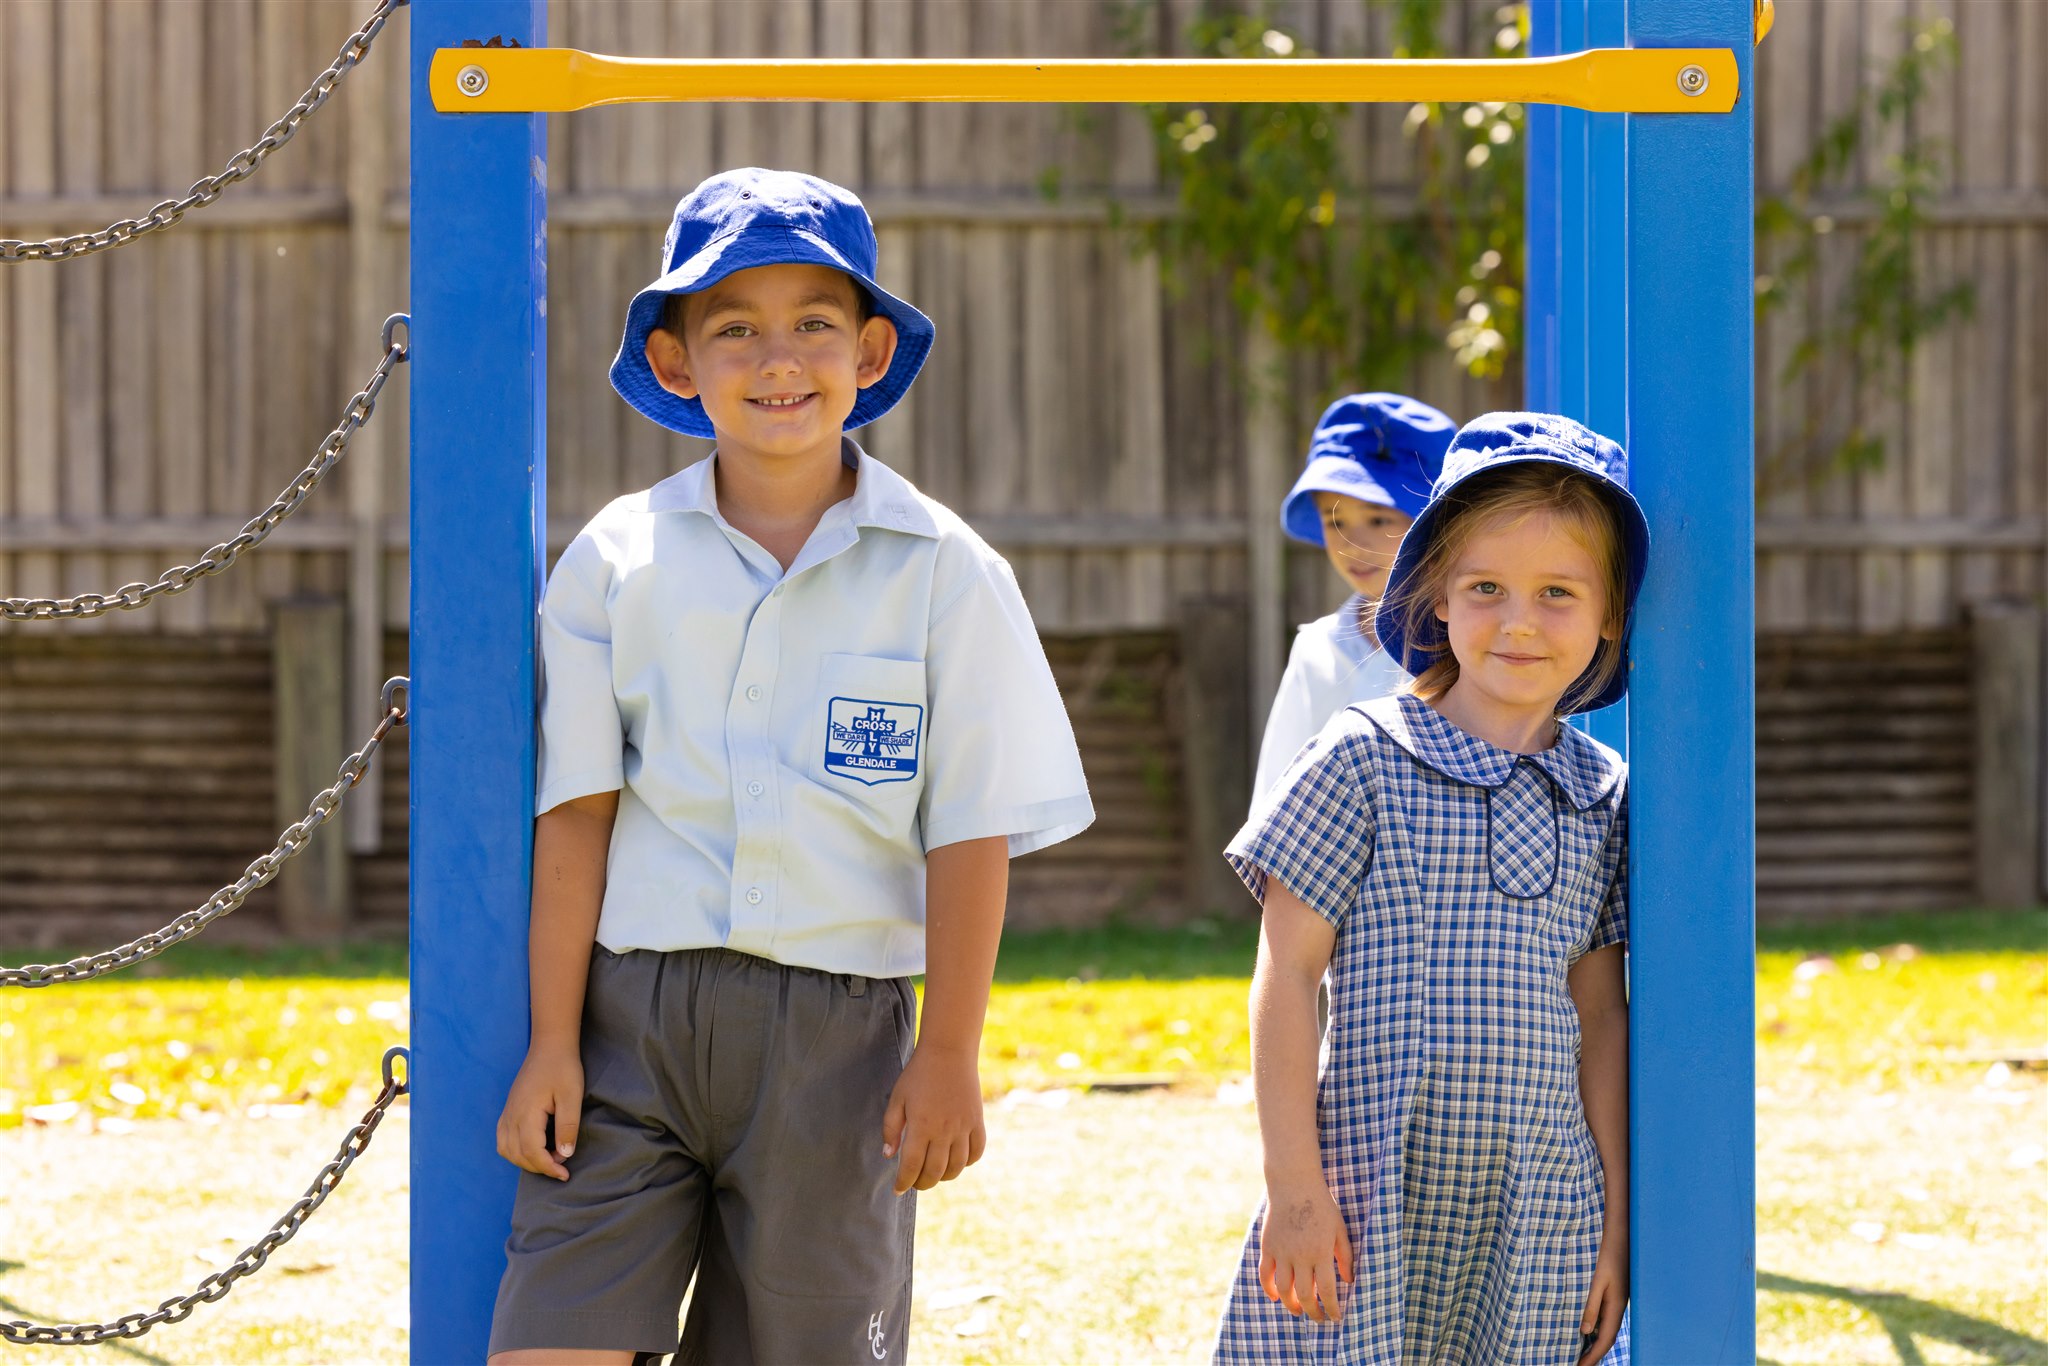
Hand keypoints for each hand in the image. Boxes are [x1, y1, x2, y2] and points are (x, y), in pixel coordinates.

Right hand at [495, 1042, 582, 1180]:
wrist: (549, 1046)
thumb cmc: (563, 1068)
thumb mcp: (572, 1096)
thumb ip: (568, 1127)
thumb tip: (564, 1155)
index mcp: (526, 1113)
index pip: (532, 1152)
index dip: (548, 1167)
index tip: (565, 1174)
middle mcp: (511, 1116)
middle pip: (517, 1155)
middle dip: (539, 1167)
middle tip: (562, 1167)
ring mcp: (507, 1113)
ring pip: (507, 1150)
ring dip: (526, 1162)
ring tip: (549, 1159)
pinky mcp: (508, 1110)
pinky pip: (503, 1140)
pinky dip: (516, 1152)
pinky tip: (534, 1149)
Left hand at [881, 1043, 984, 1193]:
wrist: (949, 1052)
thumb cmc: (918, 1075)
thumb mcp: (897, 1098)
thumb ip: (890, 1128)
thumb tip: (889, 1156)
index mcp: (920, 1125)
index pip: (911, 1166)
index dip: (904, 1182)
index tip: (898, 1189)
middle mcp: (944, 1130)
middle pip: (934, 1172)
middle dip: (922, 1184)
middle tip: (914, 1182)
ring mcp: (964, 1127)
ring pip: (956, 1167)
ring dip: (944, 1177)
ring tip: (934, 1173)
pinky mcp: (977, 1121)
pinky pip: (976, 1152)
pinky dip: (966, 1163)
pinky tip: (955, 1160)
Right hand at [1258, 1181, 1352, 1322]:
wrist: (1294, 1184)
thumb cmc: (1322, 1205)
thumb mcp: (1340, 1229)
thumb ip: (1345, 1256)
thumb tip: (1349, 1281)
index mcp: (1321, 1252)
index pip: (1327, 1290)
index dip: (1332, 1308)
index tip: (1336, 1317)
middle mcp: (1300, 1255)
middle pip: (1304, 1295)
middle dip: (1312, 1312)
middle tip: (1318, 1319)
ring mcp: (1282, 1252)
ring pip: (1283, 1289)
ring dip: (1291, 1305)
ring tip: (1298, 1310)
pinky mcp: (1268, 1246)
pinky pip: (1265, 1274)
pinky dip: (1269, 1289)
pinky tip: (1276, 1297)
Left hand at [1576, 1242, 1627, 1363]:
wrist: (1624, 1240)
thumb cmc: (1610, 1258)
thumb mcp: (1598, 1282)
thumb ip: (1592, 1306)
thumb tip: (1585, 1332)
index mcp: (1616, 1308)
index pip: (1605, 1340)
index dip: (1593, 1356)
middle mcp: (1619, 1309)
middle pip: (1607, 1339)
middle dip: (1595, 1355)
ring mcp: (1619, 1303)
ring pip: (1608, 1331)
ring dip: (1598, 1345)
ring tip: (1585, 1355)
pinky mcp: (1616, 1297)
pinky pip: (1608, 1320)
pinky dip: (1600, 1332)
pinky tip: (1591, 1332)